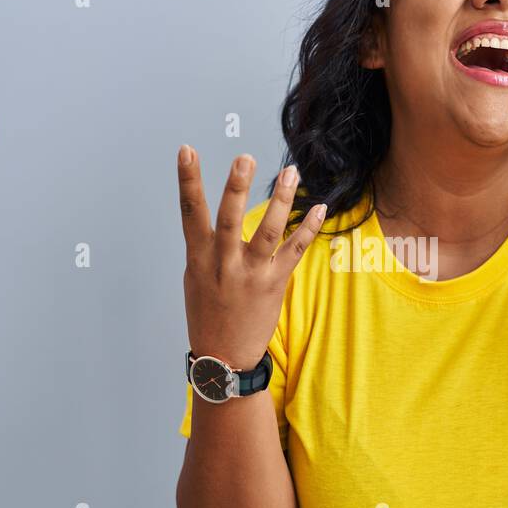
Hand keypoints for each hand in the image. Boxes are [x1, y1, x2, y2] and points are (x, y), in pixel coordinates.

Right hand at [177, 146, 325, 371]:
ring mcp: (250, 274)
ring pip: (267, 231)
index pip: (190, 212)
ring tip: (291, 172)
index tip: (187, 150)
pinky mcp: (273, 284)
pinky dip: (308, 228)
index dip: (187, 180)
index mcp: (199, 258)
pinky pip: (294, 251)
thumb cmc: (208, 313)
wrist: (222, 358)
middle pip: (228, 219)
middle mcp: (223, 264)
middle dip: (236, 187)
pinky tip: (320, 207)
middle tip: (244, 158)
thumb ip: (205, 247)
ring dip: (282, 200)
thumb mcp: (196, 278)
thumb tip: (211, 218)